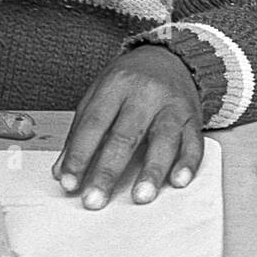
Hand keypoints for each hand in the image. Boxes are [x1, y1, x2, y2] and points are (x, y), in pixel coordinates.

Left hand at [52, 46, 203, 209]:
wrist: (170, 57)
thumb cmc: (131, 79)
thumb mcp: (99, 94)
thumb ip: (80, 132)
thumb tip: (62, 171)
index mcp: (116, 85)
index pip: (94, 123)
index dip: (80, 155)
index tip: (70, 182)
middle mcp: (146, 94)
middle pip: (126, 135)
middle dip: (109, 171)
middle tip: (96, 200)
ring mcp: (172, 106)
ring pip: (164, 139)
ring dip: (152, 170)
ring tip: (140, 196)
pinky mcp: (193, 118)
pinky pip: (194, 142)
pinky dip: (188, 163)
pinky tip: (178, 181)